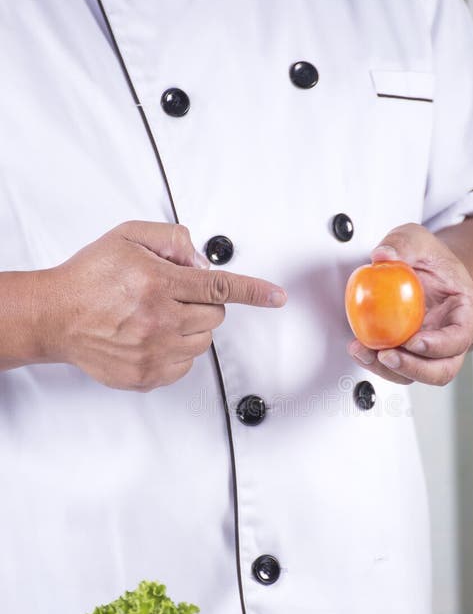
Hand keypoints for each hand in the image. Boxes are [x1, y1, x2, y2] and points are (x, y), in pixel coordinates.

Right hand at [42, 221, 285, 390]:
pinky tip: (153, 337)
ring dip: (191, 327)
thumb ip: (171, 240)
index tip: (276, 296)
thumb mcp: (128, 238)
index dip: (253, 291)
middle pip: (215, 316)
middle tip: (174, 296)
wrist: (55, 316)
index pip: (220, 287)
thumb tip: (201, 260)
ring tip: (158, 317)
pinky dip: (178, 351)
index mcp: (157, 282)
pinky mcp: (147, 376)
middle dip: (203, 303)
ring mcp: (153, 352)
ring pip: (203, 341)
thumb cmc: (89, 278)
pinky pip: (186, 365)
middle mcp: (158, 319)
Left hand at [347, 223, 472, 385]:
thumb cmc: (429, 259)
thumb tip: (383, 256)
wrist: (424, 270)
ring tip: (365, 352)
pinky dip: (376, 364)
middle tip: (386, 356)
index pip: (459, 338)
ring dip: (389, 371)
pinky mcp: (407, 353)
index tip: (413, 341)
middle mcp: (450, 337)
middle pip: (442, 370)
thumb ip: (403, 243)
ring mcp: (429, 349)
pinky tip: (360, 348)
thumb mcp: (418, 239)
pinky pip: (395, 367)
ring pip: (416, 374)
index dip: (439, 346)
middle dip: (413, 369)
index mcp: (465, 313)